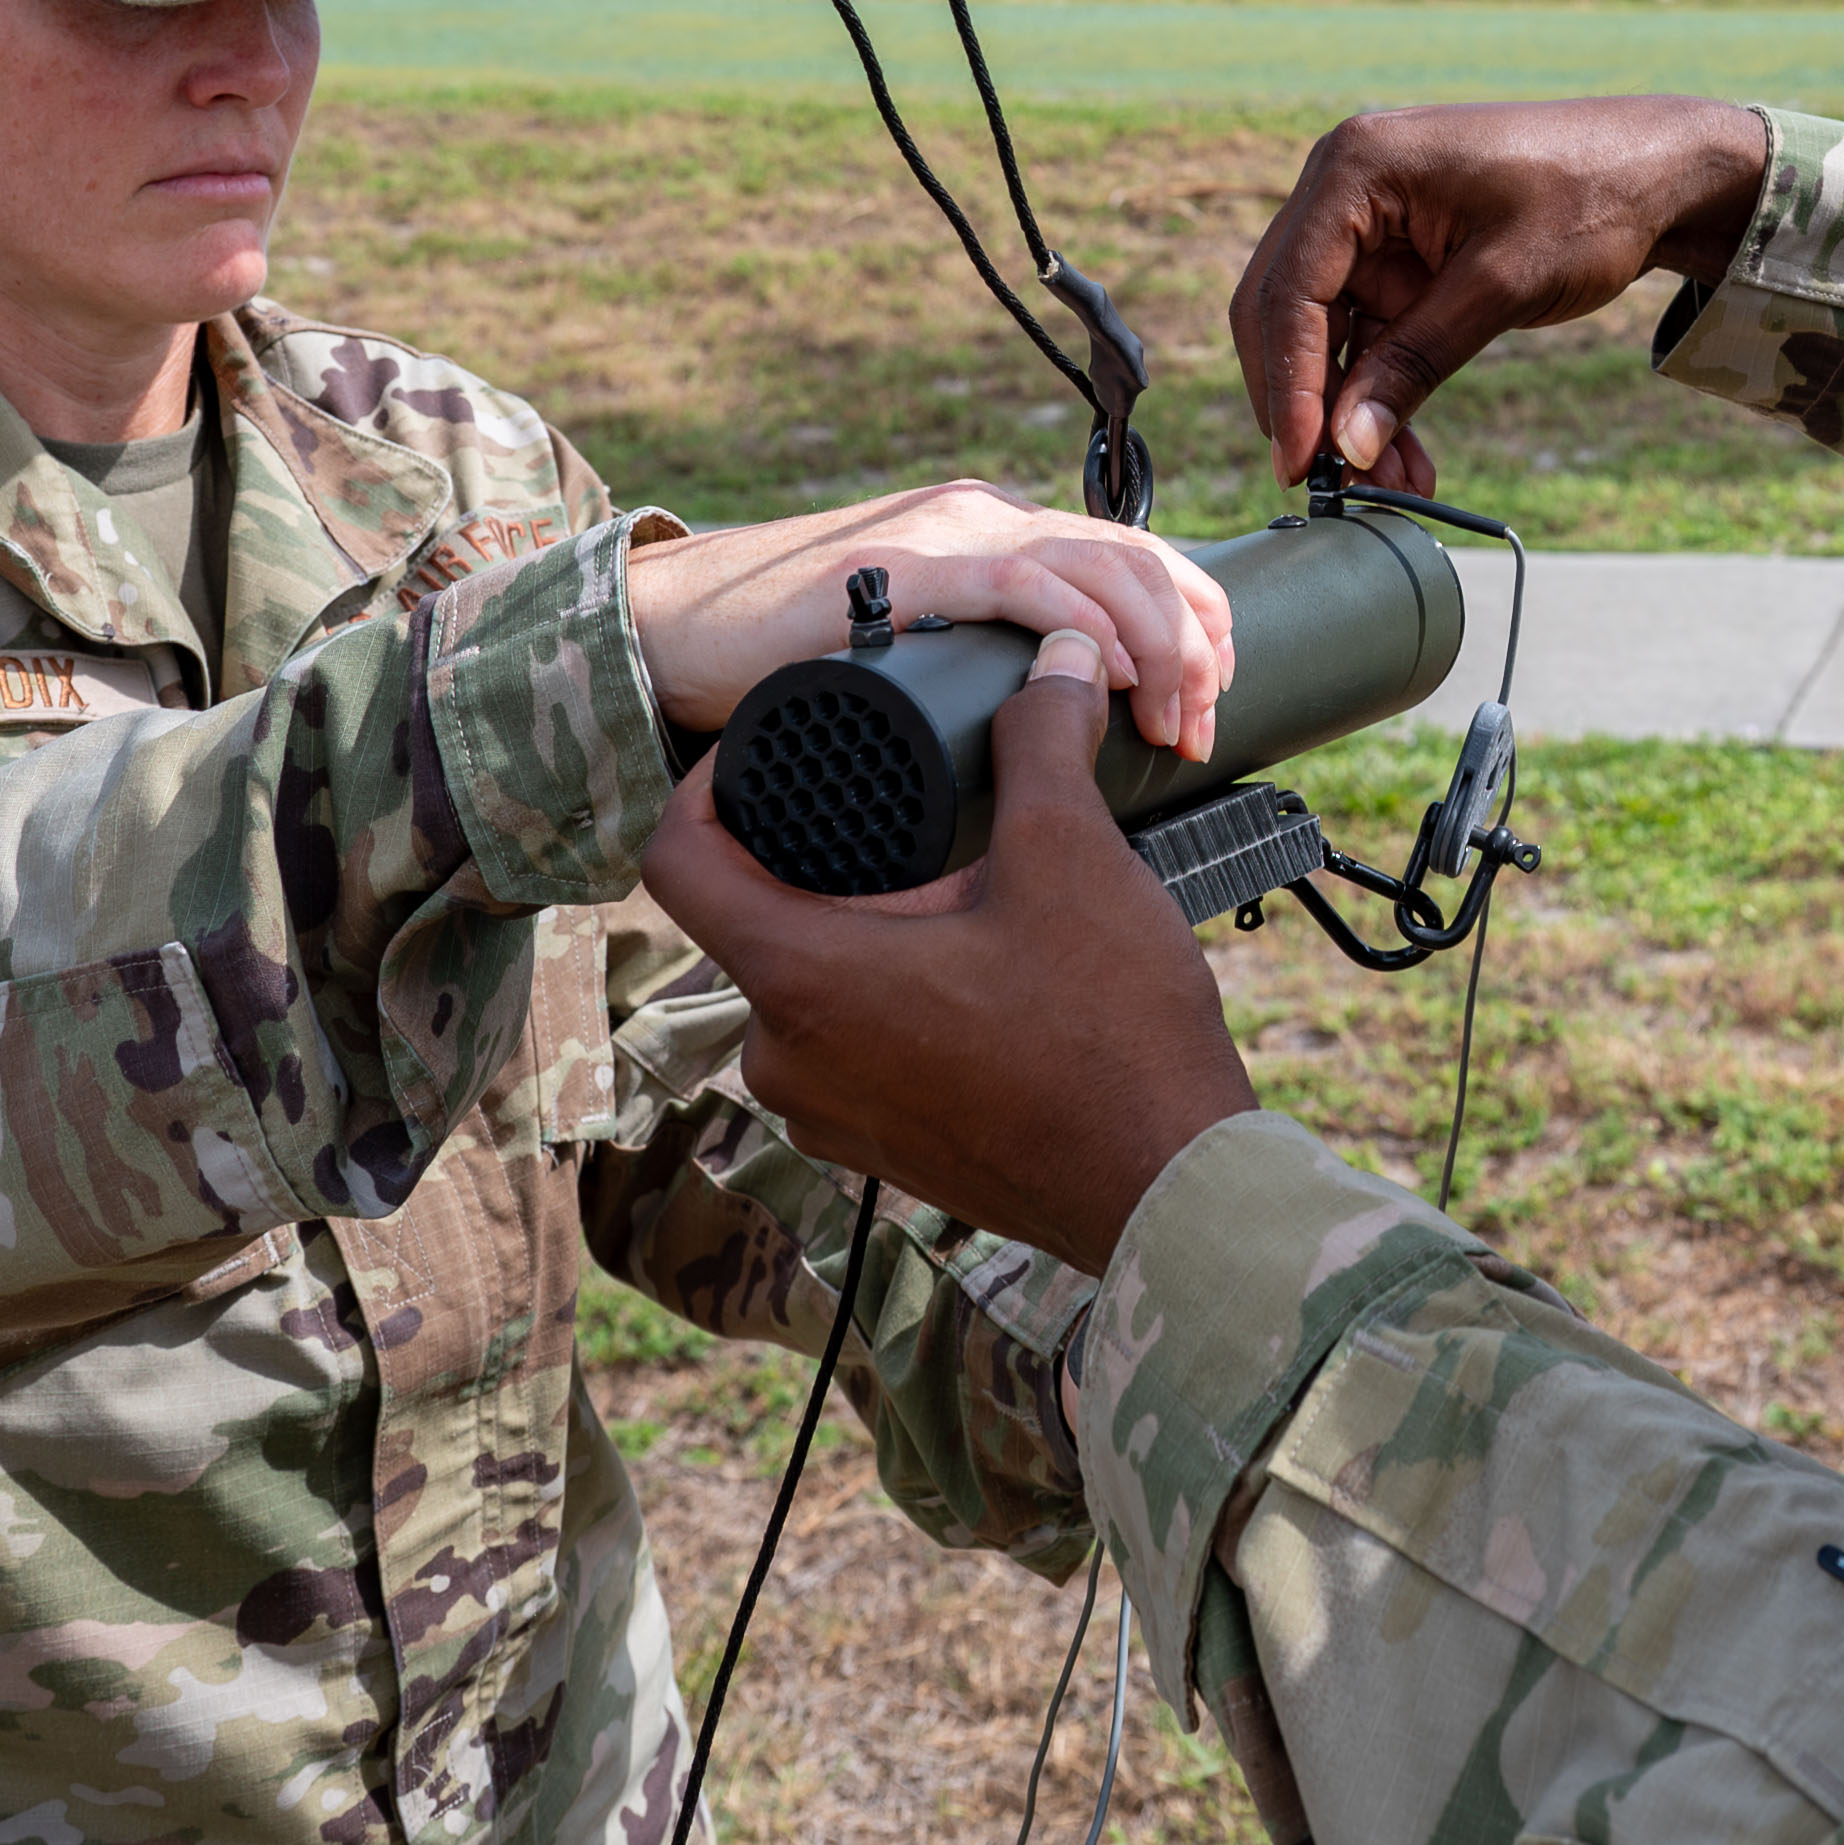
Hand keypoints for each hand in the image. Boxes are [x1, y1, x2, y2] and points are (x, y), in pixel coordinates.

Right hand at [625, 482, 1231, 760]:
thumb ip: (987, 663)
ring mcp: (951, 536)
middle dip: (1192, 646)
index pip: (1139, 558)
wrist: (682, 632)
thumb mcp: (925, 653)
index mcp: (1005, 533)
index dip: (1198, 623)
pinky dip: (1081, 627)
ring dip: (1156, 647)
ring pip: (1100, 567)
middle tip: (1197, 730)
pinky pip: (1022, 581)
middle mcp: (990, 519)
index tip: (1214, 699)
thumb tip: (1068, 731)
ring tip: (1167, 721)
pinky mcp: (909, 570)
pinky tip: (1105, 676)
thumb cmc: (799, 654)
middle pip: (1138, 561)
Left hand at [642, 640, 1254, 1272]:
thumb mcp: (1072, 854)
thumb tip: (1054, 660)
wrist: (1165, 1184)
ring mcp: (826, 1115)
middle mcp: (784, 1058)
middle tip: (909, 810)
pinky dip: (893, 997)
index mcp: (800, 977)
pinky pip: (849, 1045)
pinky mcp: (875, 1149)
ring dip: (868, 930)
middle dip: (826, 858)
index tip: (761, 751)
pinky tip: (977, 973)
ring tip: (959, 891)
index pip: (678, 859)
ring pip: (811, 982)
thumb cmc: (1108, 1031)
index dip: (704, 782)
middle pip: (757, 917)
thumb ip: (1042, 739)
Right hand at [1227, 98, 1770, 492]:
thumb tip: (1346, 446)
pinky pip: (1366, 336)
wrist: (1657, 172)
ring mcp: (1368, 221)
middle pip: (1284, 311)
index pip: (1288, 288)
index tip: (1305, 463)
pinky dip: (1379, 393)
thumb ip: (1416, 362)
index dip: (1288, 384)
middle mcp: (1344, 185)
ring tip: (1392, 484)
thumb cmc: (1588, 199)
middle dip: (1309, 404)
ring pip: (1322, 334)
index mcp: (1357, 166)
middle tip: (1335, 486)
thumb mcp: (1501, 284)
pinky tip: (1403, 455)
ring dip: (1347, 411)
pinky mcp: (1395, 256)